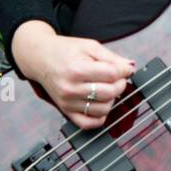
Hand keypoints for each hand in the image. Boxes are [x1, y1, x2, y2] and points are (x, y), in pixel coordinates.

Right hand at [13, 23, 136, 130]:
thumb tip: (130, 67)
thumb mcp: (89, 46)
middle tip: (118, 77)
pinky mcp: (65, 111)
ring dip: (112, 99)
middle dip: (120, 84)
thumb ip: (112, 57)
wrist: (40, 58)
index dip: (124, 71)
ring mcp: (67, 102)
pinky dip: (100, 117)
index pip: (111, 74)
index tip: (126, 69)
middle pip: (109, 92)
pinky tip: (101, 104)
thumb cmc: (64, 51)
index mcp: (77, 69)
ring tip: (108, 88)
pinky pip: (88, 123)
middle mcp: (71, 88)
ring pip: (102, 109)